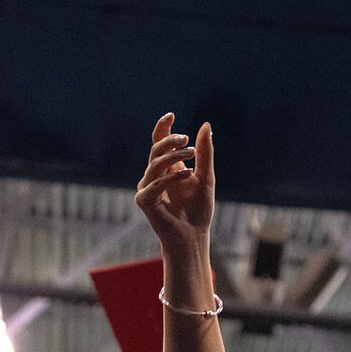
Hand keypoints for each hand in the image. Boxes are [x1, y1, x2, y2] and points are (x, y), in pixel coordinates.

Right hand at [134, 114, 213, 249]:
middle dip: (171, 141)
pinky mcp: (144, 201)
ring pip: (155, 163)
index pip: (159, 142)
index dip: (162, 127)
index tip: (171, 115)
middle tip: (187, 139)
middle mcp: (154, 175)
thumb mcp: (206, 177)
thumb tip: (205, 125)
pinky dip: (171, 177)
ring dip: (174, 156)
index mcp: (167, 168)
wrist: (194, 236)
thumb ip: (204, 153)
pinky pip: (155, 183)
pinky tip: (187, 175)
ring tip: (192, 155)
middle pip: (156, 149)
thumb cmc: (198, 209)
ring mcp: (147, 187)